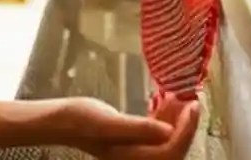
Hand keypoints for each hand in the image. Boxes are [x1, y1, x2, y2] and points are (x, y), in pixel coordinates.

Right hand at [75, 94, 199, 159]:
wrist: (58, 121)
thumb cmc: (79, 120)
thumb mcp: (107, 122)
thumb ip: (138, 128)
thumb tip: (167, 130)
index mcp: (134, 159)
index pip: (170, 150)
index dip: (186, 130)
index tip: (192, 106)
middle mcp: (138, 159)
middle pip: (173, 148)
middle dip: (185, 125)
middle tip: (191, 100)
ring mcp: (136, 151)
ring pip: (166, 140)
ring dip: (176, 120)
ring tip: (181, 97)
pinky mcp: (132, 141)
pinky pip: (155, 134)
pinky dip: (164, 118)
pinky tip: (165, 101)